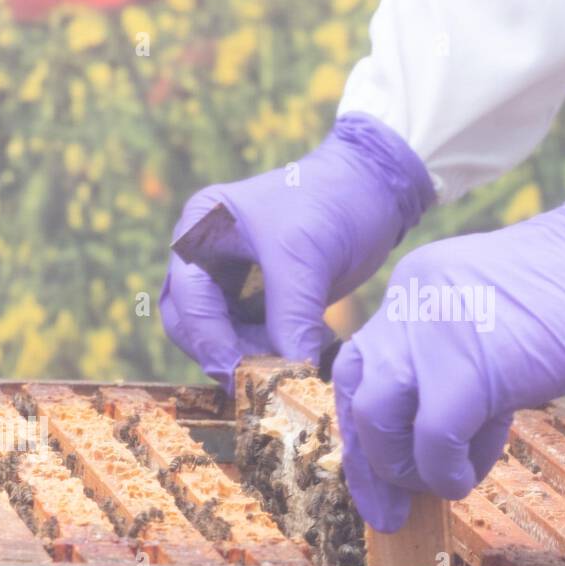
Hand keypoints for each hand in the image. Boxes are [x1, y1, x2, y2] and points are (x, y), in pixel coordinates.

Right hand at [161, 112, 433, 389]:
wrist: (376, 186)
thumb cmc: (335, 202)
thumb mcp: (307, 258)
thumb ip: (291, 317)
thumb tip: (290, 376)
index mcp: (199, 229)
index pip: (188, 299)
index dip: (209, 341)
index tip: (241, 373)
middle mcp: (202, 255)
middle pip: (188, 324)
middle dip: (222, 354)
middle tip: (260, 379)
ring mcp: (224, 278)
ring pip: (214, 337)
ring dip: (246, 358)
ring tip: (290, 361)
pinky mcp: (251, 298)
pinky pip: (243, 338)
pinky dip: (265, 353)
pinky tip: (301, 352)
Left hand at [335, 101, 564, 532]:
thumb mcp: (492, 332)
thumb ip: (454, 374)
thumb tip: (434, 451)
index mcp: (411, 291)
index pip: (356, 371)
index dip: (364, 433)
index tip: (379, 481)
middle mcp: (408, 303)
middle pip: (353, 394)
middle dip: (370, 463)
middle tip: (394, 508)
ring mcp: (434, 329)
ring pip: (375, 415)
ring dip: (402, 466)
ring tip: (444, 481)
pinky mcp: (472, 363)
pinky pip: (432, 437)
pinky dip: (443, 471)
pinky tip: (465, 479)